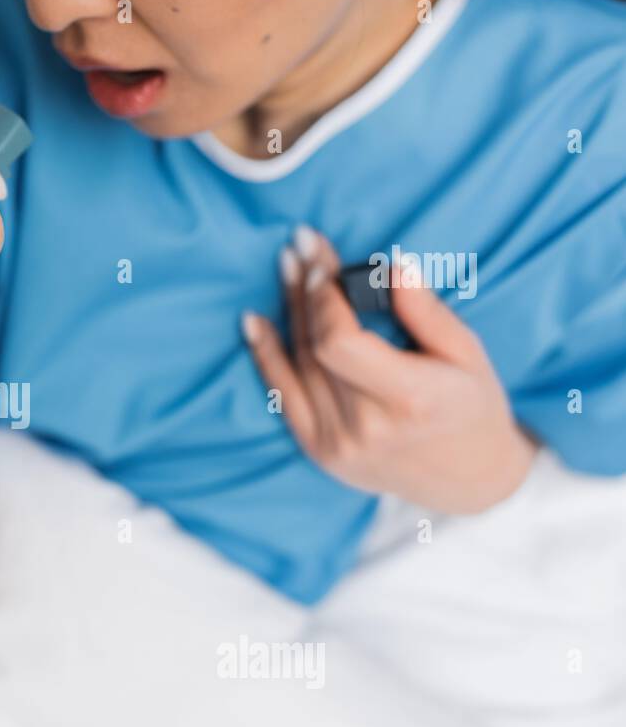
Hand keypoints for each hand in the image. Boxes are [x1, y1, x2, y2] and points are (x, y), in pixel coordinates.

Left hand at [243, 226, 536, 513]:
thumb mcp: (467, 355)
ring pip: (296, 365)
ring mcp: (335, 444)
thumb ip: (426, 312)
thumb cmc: (472, 408)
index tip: (323, 260)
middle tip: (300, 245)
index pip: (338, 343)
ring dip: (288, 312)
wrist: (467, 481)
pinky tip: (254, 322)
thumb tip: (391, 266)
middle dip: (306, 289)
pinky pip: (280, 396)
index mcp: (408, 400)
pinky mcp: (318, 450)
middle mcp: (365, 427)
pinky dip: (265, 356)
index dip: (323, 298)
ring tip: (286, 268)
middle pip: (314, 347)